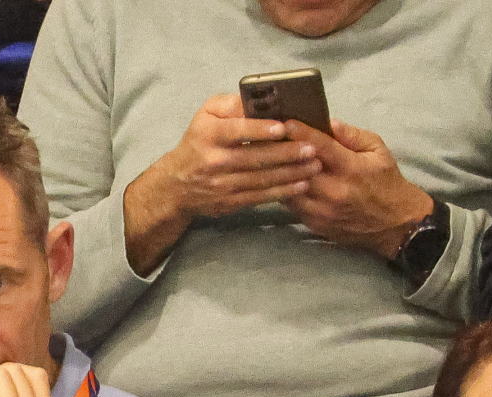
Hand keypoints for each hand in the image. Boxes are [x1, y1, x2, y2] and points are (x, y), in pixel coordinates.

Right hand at [139, 94, 321, 221]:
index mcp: (208, 135)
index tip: (281, 128)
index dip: (258, 130)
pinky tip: (301, 184)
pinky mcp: (229, 202)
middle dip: (286, 153)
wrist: (176, 186)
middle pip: (254, 157)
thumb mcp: (205, 116)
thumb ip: (231, 104)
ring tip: (315, 165)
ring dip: (291, 173)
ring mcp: (222, 185)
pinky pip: (259, 197)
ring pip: (261, 178)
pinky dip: (282, 192)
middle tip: (312, 148)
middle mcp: (214, 161)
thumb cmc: (198, 142)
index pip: (235, 131)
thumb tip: (258, 99)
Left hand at [283, 120, 433, 260]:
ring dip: (280, 174)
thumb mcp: (377, 150)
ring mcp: (322, 211)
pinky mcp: (314, 224)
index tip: (286, 123)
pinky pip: (291, 205)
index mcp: (351, 169)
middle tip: (271, 139)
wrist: (393, 222)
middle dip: (284, 153)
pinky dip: (285, 191)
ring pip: (288, 189)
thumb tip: (329, 123)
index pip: (321, 148)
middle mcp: (334, 191)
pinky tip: (281, 180)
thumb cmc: (385, 180)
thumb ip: (352, 136)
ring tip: (272, 159)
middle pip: (298, 170)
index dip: (302, 134)